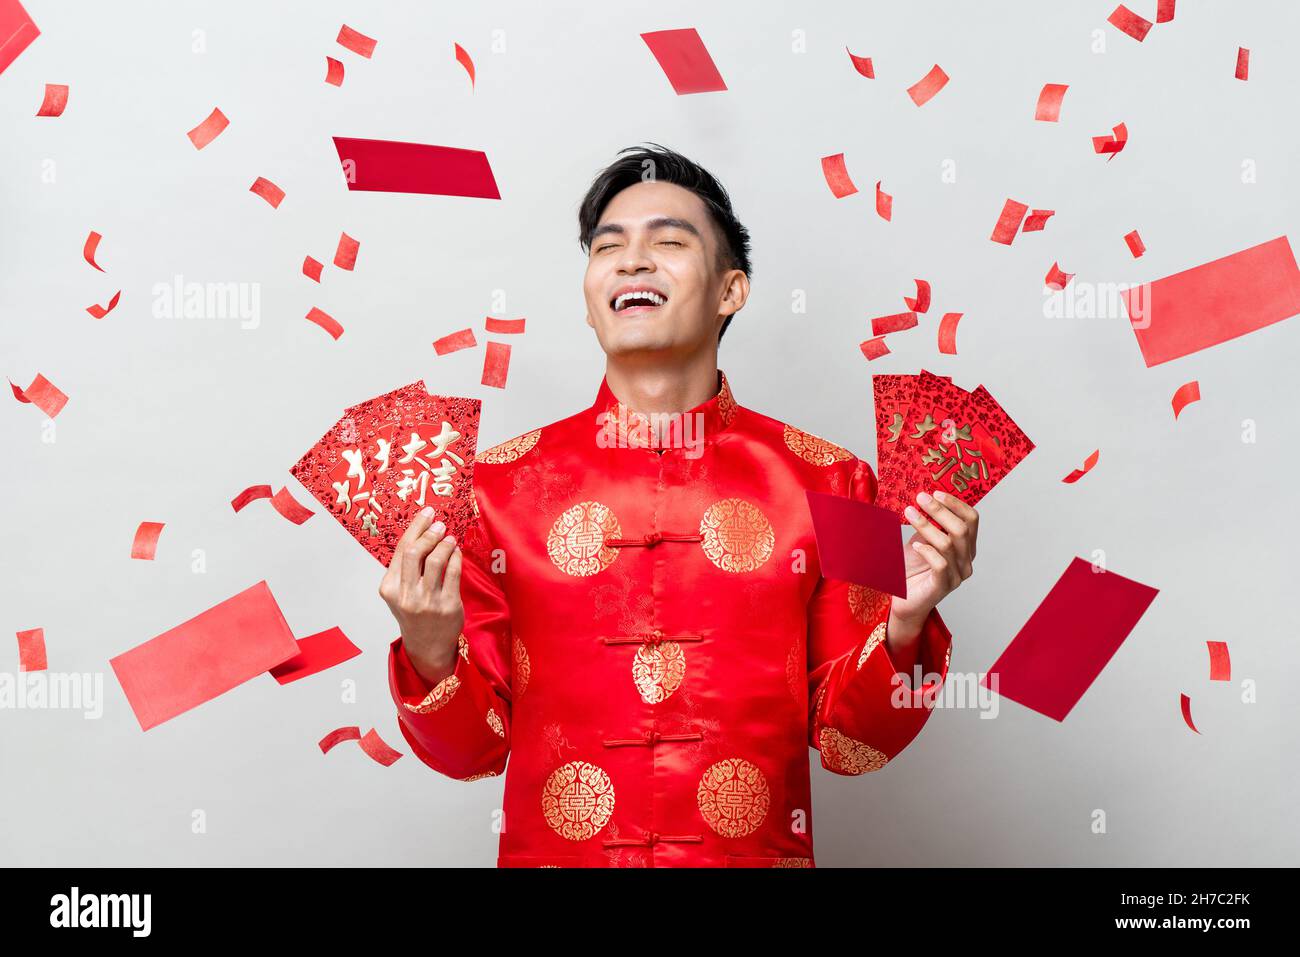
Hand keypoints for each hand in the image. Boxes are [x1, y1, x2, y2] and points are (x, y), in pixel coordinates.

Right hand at [378, 506, 463, 683]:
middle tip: (440, 525)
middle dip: (430, 533)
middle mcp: (406, 595)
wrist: (427, 645)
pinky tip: (457, 552)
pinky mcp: (448, 605)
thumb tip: (422, 530)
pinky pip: (454, 573)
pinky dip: (456, 558)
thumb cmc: (414, 613)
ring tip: (450, 538)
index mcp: (390, 588)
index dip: (416, 528)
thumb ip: (405, 567)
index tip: (427, 513)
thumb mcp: (401, 592)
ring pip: (435, 561)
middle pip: (415, 552)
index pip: (401, 550)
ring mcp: (427, 601)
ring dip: (444, 544)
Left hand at [889, 490, 978, 635]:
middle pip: (961, 529)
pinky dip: (927, 551)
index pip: (972, 520)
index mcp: (966, 546)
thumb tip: (924, 497)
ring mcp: (957, 575)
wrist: (902, 599)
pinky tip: (915, 544)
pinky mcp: (943, 587)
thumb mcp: (921, 538)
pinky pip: (941, 564)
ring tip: (909, 513)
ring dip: (927, 525)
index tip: (936, 492)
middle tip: (920, 497)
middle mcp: (966, 560)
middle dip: (940, 510)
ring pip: (948, 544)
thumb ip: (929, 523)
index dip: (956, 504)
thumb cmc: (912, 567)